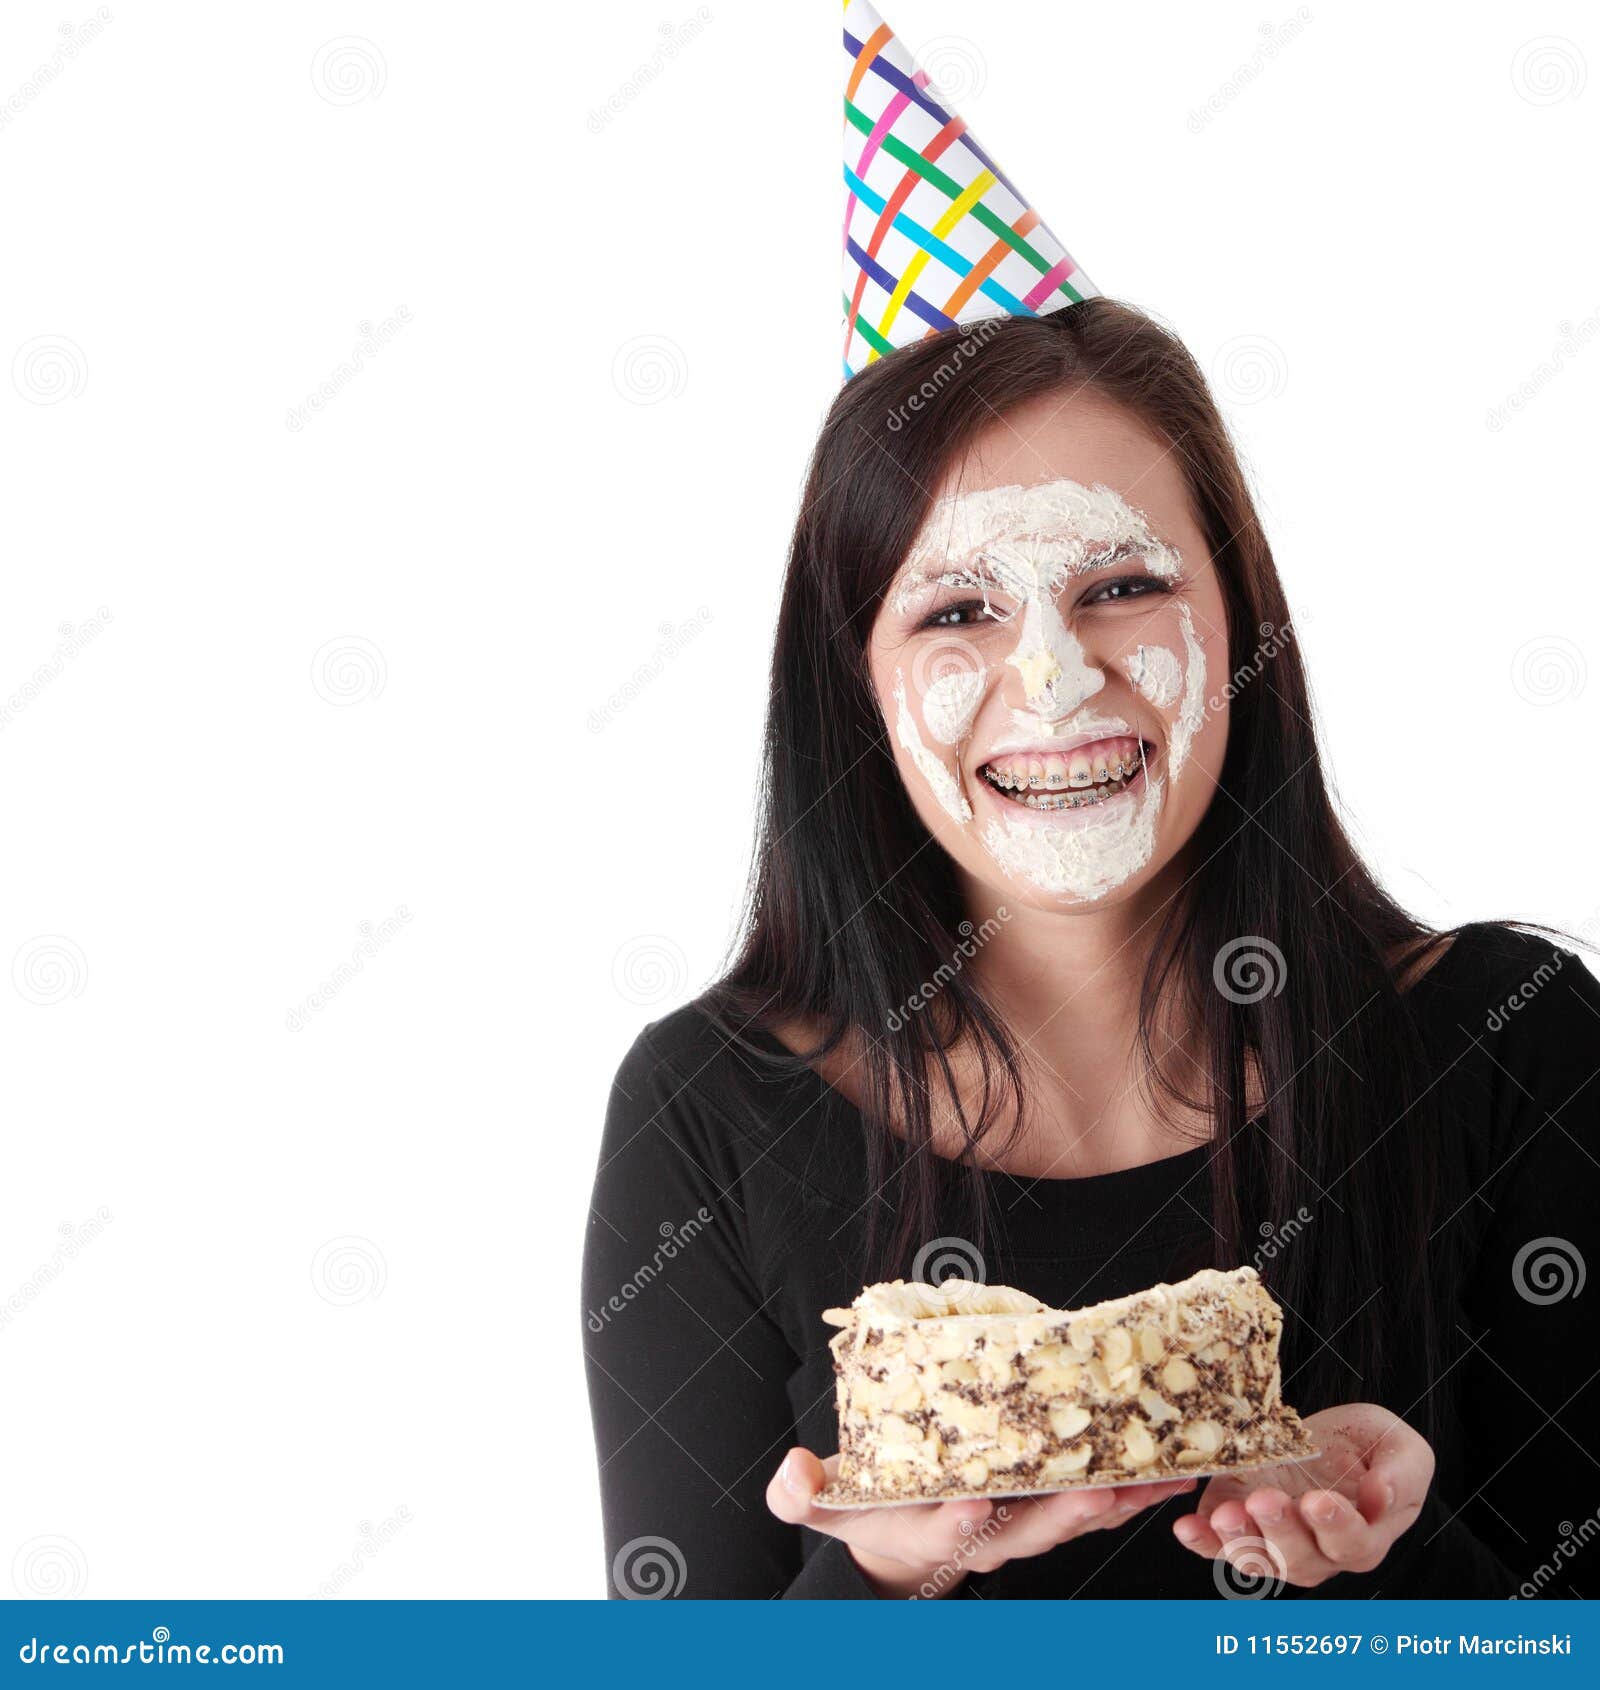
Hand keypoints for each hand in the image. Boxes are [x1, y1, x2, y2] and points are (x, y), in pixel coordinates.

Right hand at [767, 1447, 1197, 1597]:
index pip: (947, 1533)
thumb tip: (792, 1469)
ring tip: (1157, 1478)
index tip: (974, 1504)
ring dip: (1116, 1504)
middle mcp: (986, 1535)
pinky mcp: (1046, 1508)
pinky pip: (1091, 1503)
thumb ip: (801, 1492)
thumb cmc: (866, 1509)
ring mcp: (1022, 1525)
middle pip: (1029, 1532)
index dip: (961, 1522)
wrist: (902, 1535)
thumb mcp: (824, 1503)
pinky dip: (1128, 1490)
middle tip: (1098, 1494)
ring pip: (1072, 1519)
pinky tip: (1165, 1468)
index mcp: (932, 1530)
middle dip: (1065, 1515)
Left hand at [1170, 1403, 1434, 1587]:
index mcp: (1364, 1536)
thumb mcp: (1400, 1447)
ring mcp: (1273, 1541)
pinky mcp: (1237, 1522)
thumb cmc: (1371, 1446)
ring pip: (1257, 1558)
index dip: (1335, 1527)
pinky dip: (1201, 1540)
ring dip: (1239, 1539)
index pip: (1351, 1544)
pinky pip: (1217, 1544)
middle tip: (1266, 1500)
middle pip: (1300, 1558)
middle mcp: (1318, 1550)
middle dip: (1280, 1531)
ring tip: (1225, 1515)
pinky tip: (1187, 1526)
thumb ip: (1400, 1474)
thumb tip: (1381, 1496)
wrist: (1327, 1436)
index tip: (1318, 1500)